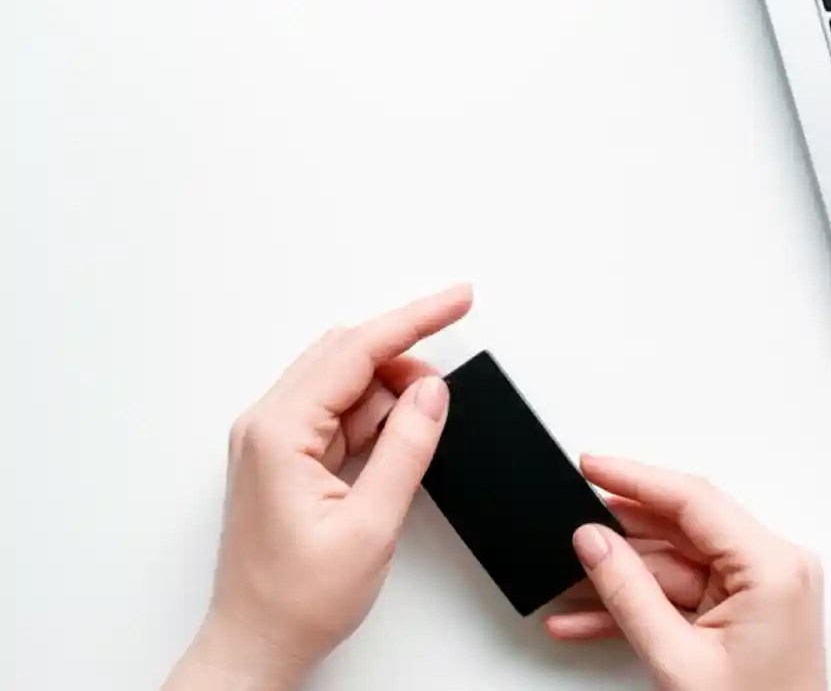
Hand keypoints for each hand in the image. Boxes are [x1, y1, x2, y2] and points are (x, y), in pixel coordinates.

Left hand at [165, 285, 472, 690]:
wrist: (257, 645)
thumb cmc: (297, 599)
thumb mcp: (371, 523)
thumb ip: (406, 447)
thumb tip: (432, 392)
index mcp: (279, 432)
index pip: (355, 351)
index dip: (415, 320)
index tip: (458, 300)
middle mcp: (268, 425)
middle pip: (347, 357)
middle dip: (405, 358)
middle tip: (451, 383)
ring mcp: (274, 441)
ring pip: (345, 385)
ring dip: (390, 395)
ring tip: (421, 435)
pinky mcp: (286, 460)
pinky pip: (338, 416)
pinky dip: (374, 421)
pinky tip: (397, 444)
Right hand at [545, 456, 826, 690]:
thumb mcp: (679, 660)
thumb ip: (630, 595)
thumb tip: (594, 541)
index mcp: (772, 568)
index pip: (693, 499)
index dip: (635, 478)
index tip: (591, 466)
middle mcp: (774, 569)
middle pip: (681, 529)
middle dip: (620, 534)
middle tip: (570, 526)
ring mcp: (760, 590)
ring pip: (674, 565)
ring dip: (620, 579)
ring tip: (567, 584)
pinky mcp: (745, 612)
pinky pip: (682, 594)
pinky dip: (640, 606)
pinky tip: (588, 617)